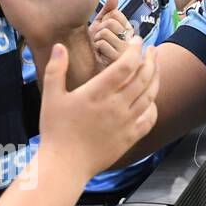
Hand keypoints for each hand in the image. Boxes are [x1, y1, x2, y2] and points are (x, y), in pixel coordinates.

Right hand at [38, 37, 157, 181]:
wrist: (65, 165)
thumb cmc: (55, 131)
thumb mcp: (50, 97)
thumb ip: (55, 69)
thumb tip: (60, 45)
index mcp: (97, 93)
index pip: (125, 65)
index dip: (134, 50)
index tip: (136, 40)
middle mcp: (116, 106)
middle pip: (143, 77)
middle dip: (150, 59)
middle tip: (151, 49)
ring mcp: (126, 122)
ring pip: (149, 95)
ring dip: (155, 78)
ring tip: (155, 67)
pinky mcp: (130, 137)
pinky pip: (150, 118)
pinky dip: (154, 106)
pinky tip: (152, 99)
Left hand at [89, 0, 134, 68]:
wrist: (90, 71)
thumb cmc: (95, 48)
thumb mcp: (101, 27)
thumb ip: (108, 11)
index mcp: (129, 31)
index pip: (115, 13)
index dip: (104, 19)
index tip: (104, 30)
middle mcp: (132, 40)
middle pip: (110, 22)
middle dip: (99, 30)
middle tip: (100, 40)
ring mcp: (127, 52)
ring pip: (105, 32)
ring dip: (97, 40)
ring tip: (100, 49)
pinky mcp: (119, 61)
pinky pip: (102, 44)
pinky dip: (97, 48)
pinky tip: (101, 56)